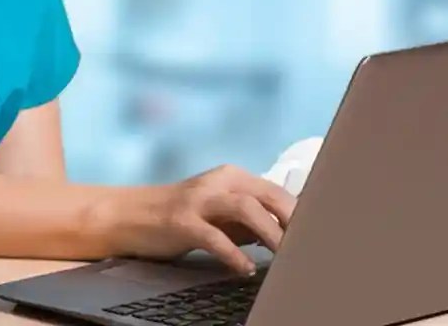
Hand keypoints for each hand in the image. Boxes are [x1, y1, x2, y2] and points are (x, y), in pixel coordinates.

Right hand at [110, 164, 296, 275]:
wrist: (128, 215)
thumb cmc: (180, 218)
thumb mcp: (219, 214)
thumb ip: (251, 222)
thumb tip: (290, 237)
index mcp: (232, 177)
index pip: (276, 192)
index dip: (301, 213)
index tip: (319, 235)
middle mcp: (218, 182)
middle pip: (267, 195)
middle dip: (293, 222)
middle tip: (309, 247)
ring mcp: (198, 199)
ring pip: (246, 209)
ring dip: (271, 234)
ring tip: (285, 257)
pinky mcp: (180, 220)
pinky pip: (214, 237)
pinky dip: (234, 254)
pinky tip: (245, 269)